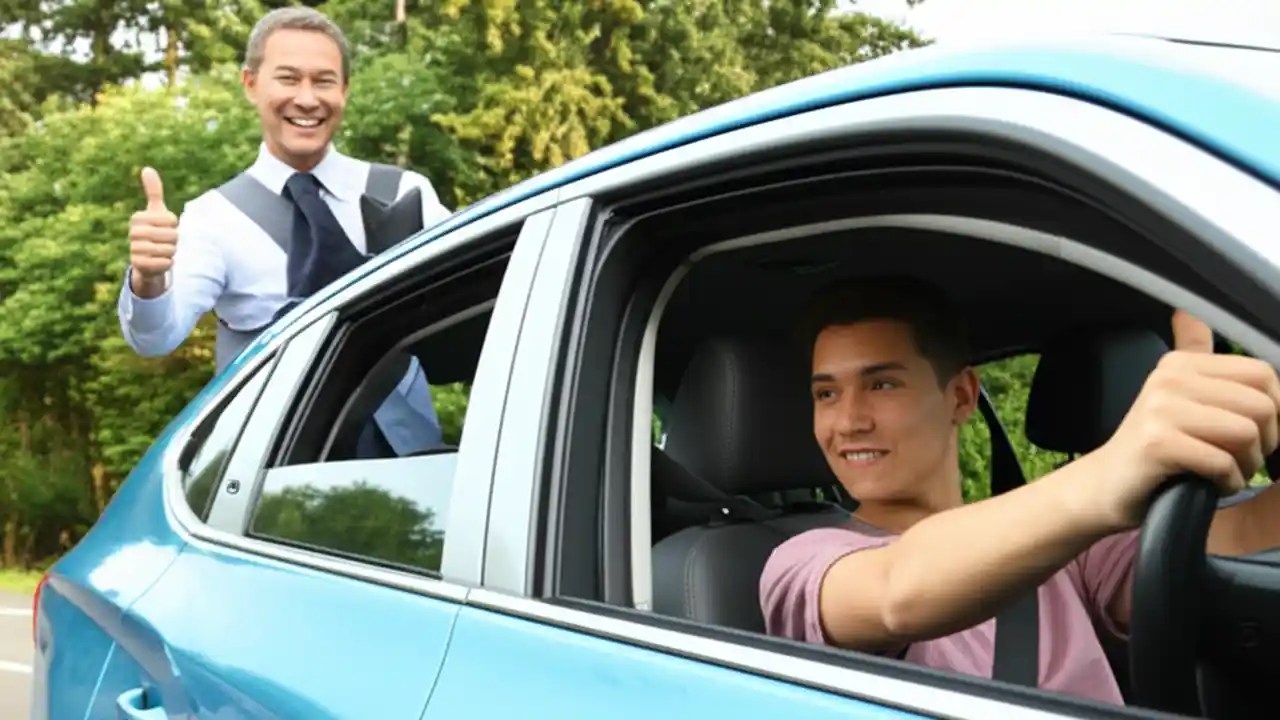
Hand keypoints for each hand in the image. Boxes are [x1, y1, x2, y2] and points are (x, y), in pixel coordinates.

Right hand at [128, 167, 177, 297]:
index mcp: (137, 218)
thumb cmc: (154, 232)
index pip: (171, 220)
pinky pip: (165, 263)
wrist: (147, 260)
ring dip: (171, 252)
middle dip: (174, 240)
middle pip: (172, 235)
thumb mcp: (156, 211)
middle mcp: (133, 233)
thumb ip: (153, 192)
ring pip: (170, 250)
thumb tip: (147, 168)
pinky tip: (160, 262)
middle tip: (165, 242)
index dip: (174, 225)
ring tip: (162, 252)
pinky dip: (168, 264)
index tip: (166, 227)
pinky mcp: (139, 265)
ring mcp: (134, 249)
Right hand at [1092, 310, 1279, 530]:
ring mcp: (1160, 409)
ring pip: (1246, 433)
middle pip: (1261, 405)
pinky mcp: (1157, 443)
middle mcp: (1169, 379)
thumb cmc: (1153, 447)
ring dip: (1247, 465)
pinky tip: (1213, 486)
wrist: (1105, 485)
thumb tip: (1188, 312)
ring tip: (1228, 473)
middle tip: (1242, 459)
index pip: (1262, 374)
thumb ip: (1191, 353)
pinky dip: (1228, 482)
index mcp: (1179, 364)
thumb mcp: (1174, 394)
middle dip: (1265, 442)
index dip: (1275, 410)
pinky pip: (1222, 462)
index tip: (1254, 433)